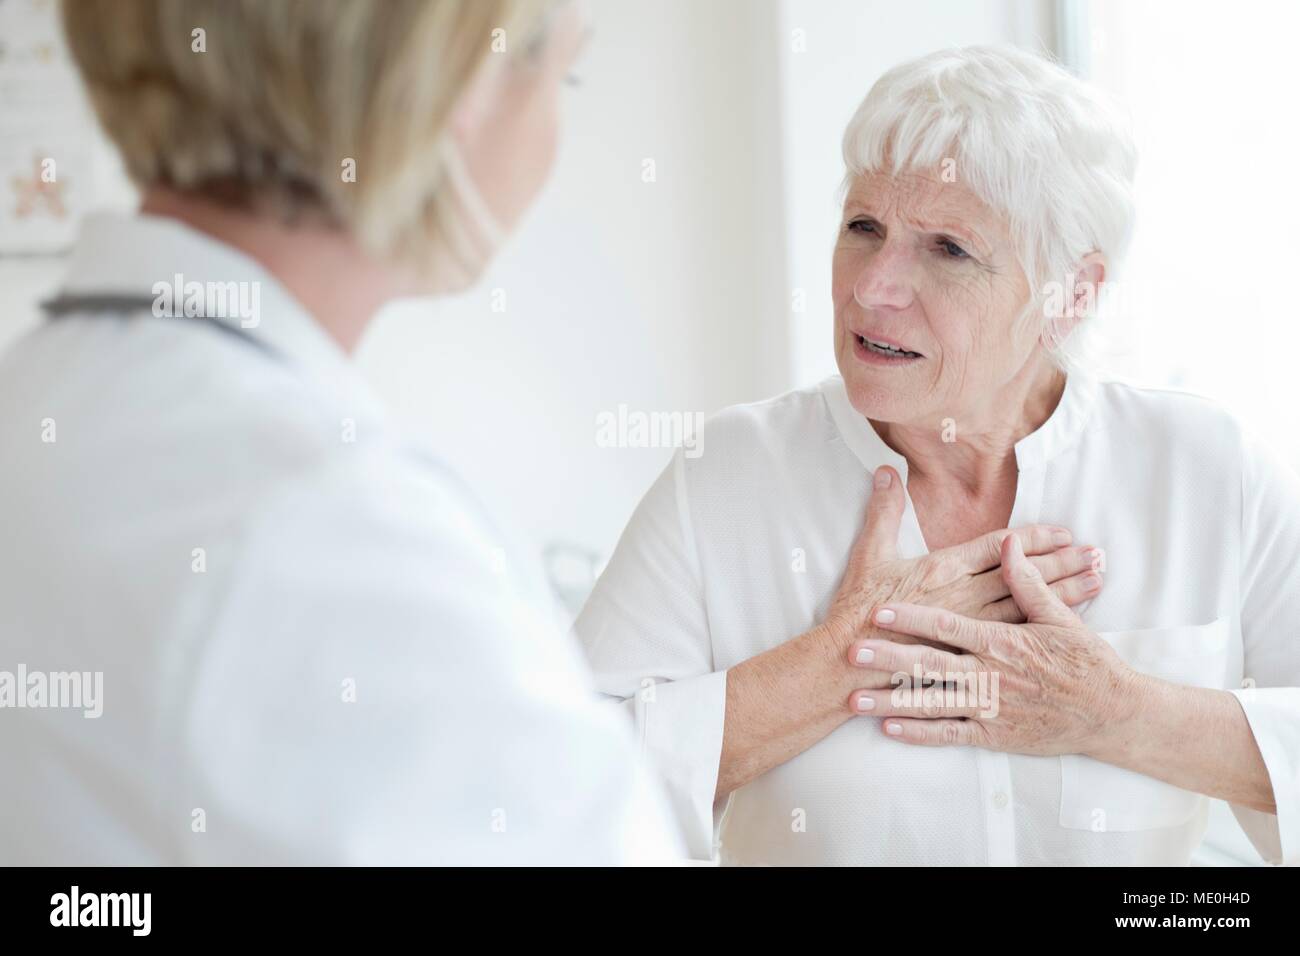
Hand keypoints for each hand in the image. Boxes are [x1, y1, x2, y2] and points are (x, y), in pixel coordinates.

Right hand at [822, 466, 1103, 658]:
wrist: (850, 662)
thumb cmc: (857, 611)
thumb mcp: (867, 555)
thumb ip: (883, 512)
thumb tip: (887, 472)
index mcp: (943, 568)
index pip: (999, 547)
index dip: (1034, 539)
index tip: (1063, 532)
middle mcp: (965, 596)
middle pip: (1025, 576)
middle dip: (1064, 563)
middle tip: (1098, 554)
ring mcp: (971, 627)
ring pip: (1029, 606)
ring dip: (1065, 593)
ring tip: (1097, 582)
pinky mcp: (970, 654)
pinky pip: (1017, 639)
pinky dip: (1045, 628)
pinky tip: (1070, 625)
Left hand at [846, 532, 1136, 756]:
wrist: (1112, 713)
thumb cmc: (1085, 662)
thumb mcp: (1060, 618)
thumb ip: (1027, 582)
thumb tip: (1008, 542)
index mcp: (1002, 641)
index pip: (947, 626)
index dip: (910, 617)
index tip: (879, 610)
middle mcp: (991, 675)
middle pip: (929, 663)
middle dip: (888, 657)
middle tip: (852, 650)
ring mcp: (991, 708)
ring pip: (932, 703)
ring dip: (892, 700)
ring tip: (855, 699)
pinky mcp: (995, 735)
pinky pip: (950, 734)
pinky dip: (920, 733)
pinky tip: (889, 728)